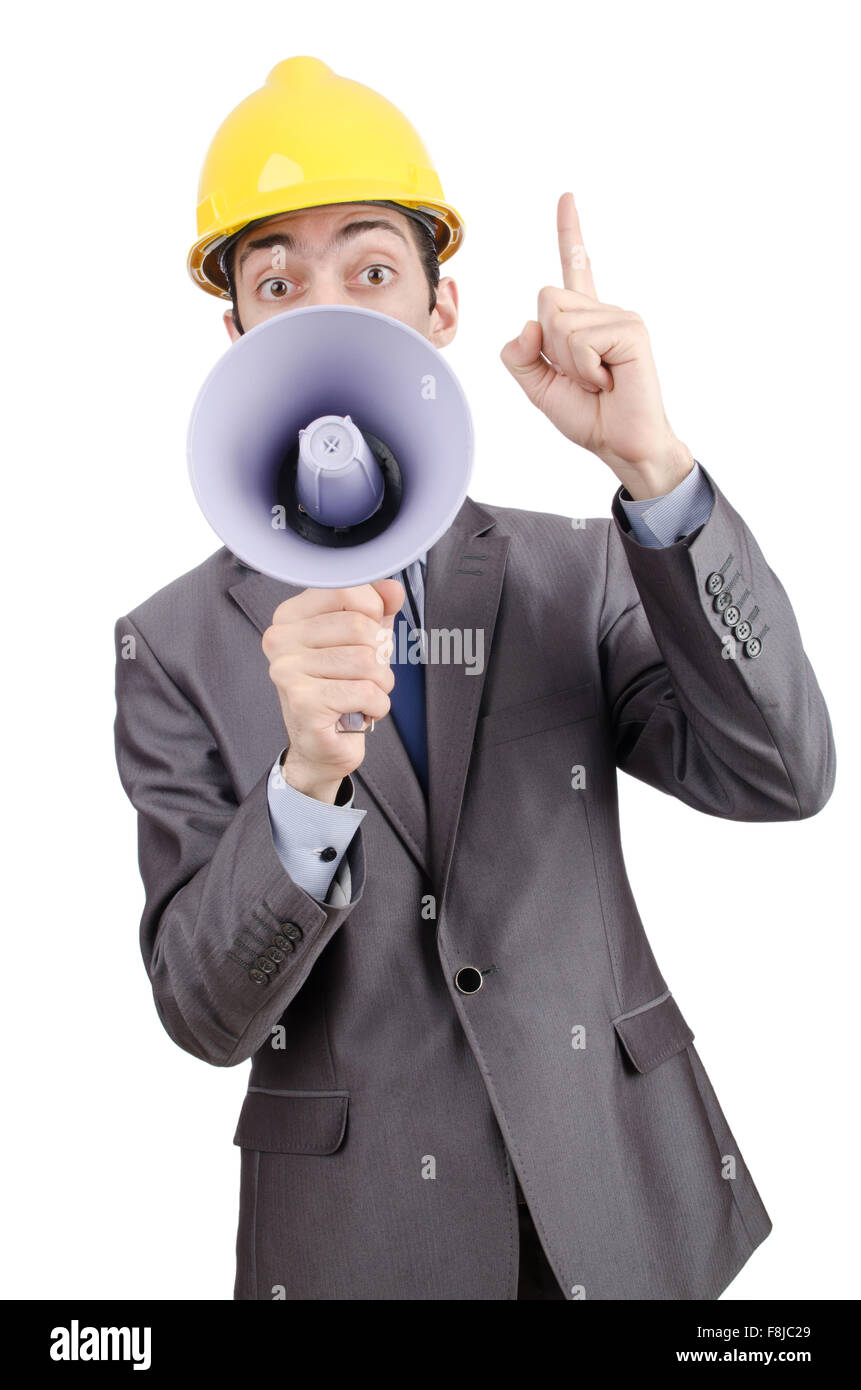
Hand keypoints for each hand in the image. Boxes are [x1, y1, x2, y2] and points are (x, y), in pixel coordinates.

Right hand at [262, 580, 403, 801]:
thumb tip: (392, 588)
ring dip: (380, 683)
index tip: (368, 637)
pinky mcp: (303, 702)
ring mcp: (287, 671)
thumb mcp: (361, 642)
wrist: (320, 747)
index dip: (373, 612)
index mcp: (290, 617)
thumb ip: (376, 610)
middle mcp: (280, 640)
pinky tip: (361, 712)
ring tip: (364, 694)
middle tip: (366, 675)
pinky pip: (365, 692)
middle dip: (379, 655)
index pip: (345, 591)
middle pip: (360, 627)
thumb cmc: (340, 690)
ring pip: (366, 661)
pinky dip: (377, 705)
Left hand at [499, 192, 693, 500]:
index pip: (574, 266)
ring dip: (569, 363)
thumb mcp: (539, 387)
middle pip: (545, 301)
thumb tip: (528, 324)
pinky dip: (585, 368)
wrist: (621, 444)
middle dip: (549, 347)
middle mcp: (603, 311)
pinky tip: (609, 379)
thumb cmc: (589, 416)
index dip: (569, 231)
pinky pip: (581, 339)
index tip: (566, 197)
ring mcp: (620, 316)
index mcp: (583, 320)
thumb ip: (520, 356)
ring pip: (558, 321)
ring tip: (598, 380)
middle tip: (580, 375)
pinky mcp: (631, 329)